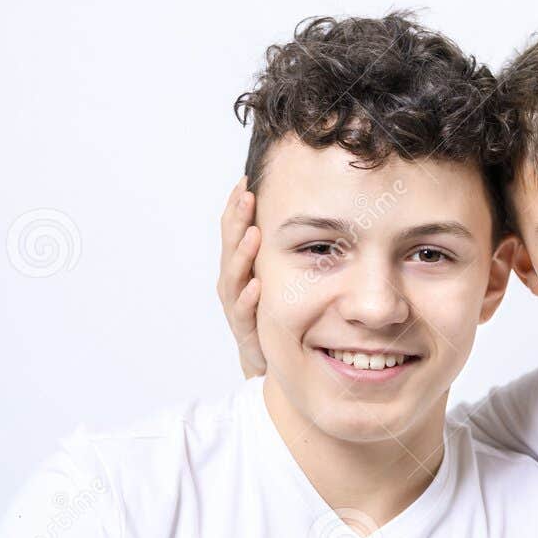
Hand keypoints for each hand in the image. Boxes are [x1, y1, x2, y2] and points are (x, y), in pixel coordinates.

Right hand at [217, 176, 266, 377]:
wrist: (268, 357)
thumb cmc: (272, 310)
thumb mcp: (277, 274)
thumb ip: (282, 247)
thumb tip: (305, 210)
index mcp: (240, 264)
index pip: (235, 229)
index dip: (237, 205)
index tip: (246, 180)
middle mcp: (233, 281)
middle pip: (231, 245)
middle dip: (237, 219)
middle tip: (246, 196)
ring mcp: (236, 304)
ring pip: (233, 276)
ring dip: (242, 253)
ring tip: (253, 233)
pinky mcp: (244, 329)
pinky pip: (244, 312)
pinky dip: (248, 298)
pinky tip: (257, 285)